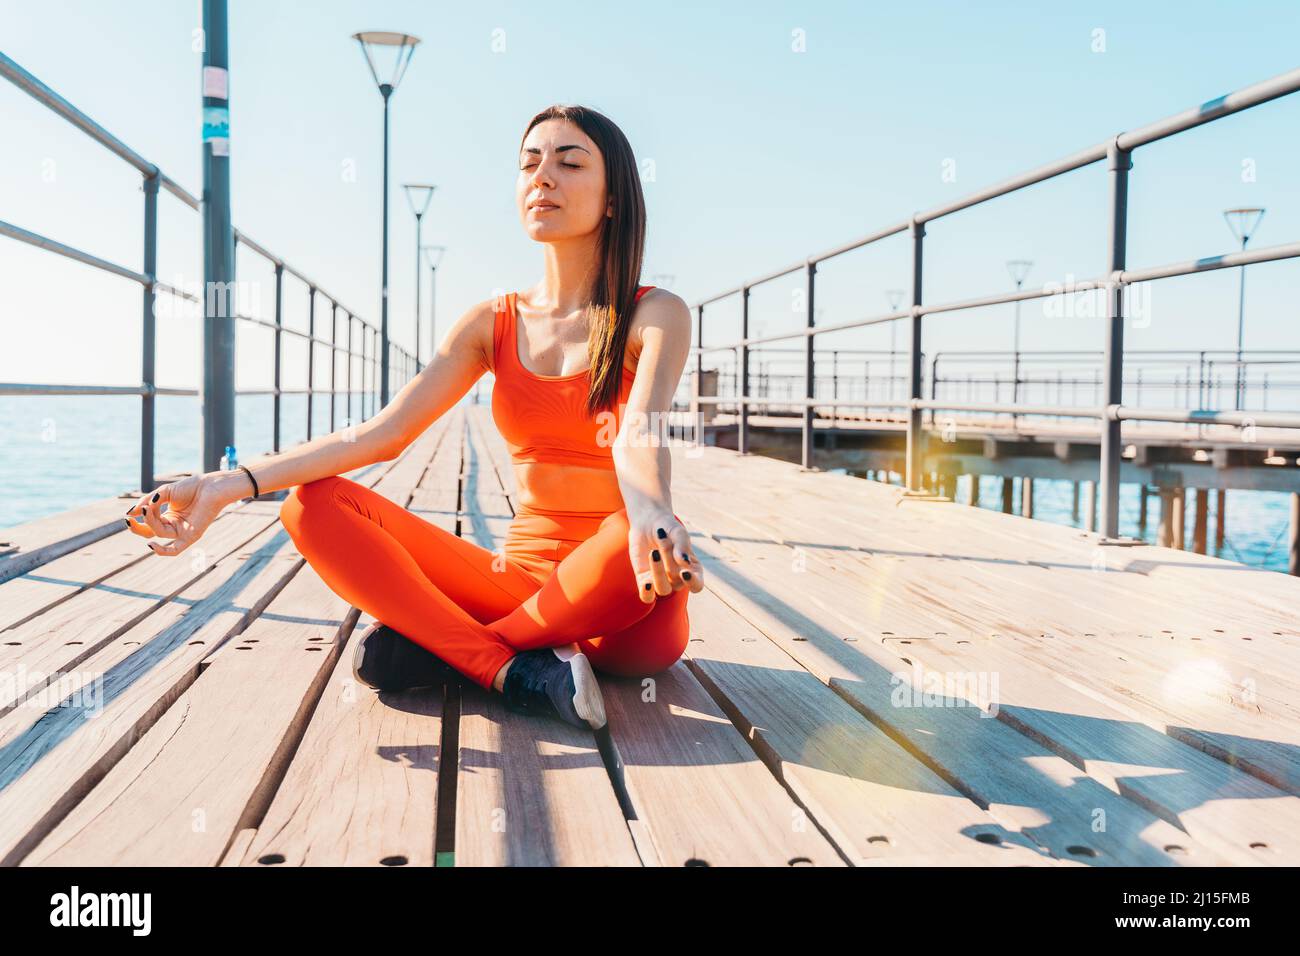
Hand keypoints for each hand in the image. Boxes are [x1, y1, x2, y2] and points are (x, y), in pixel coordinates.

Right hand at [123, 471, 243, 556]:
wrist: (211, 486)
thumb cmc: (191, 487)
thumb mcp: (164, 493)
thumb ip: (147, 503)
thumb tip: (130, 513)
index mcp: (169, 516)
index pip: (148, 523)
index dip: (138, 519)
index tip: (129, 514)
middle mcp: (175, 526)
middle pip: (151, 532)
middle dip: (138, 526)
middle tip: (129, 518)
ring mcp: (182, 532)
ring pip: (159, 533)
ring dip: (151, 521)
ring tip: (149, 508)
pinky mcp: (191, 536)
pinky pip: (175, 550)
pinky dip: (163, 551)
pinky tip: (151, 545)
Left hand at [627, 509, 704, 603]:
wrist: (647, 523)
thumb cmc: (668, 529)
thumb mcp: (678, 533)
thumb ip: (682, 547)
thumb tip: (685, 562)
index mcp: (692, 570)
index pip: (697, 585)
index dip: (692, 582)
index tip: (684, 572)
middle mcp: (678, 579)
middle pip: (677, 582)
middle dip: (670, 561)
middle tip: (663, 541)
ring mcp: (661, 581)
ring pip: (663, 589)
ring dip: (658, 572)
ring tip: (654, 552)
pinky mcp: (644, 581)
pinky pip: (647, 596)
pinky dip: (647, 593)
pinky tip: (647, 584)